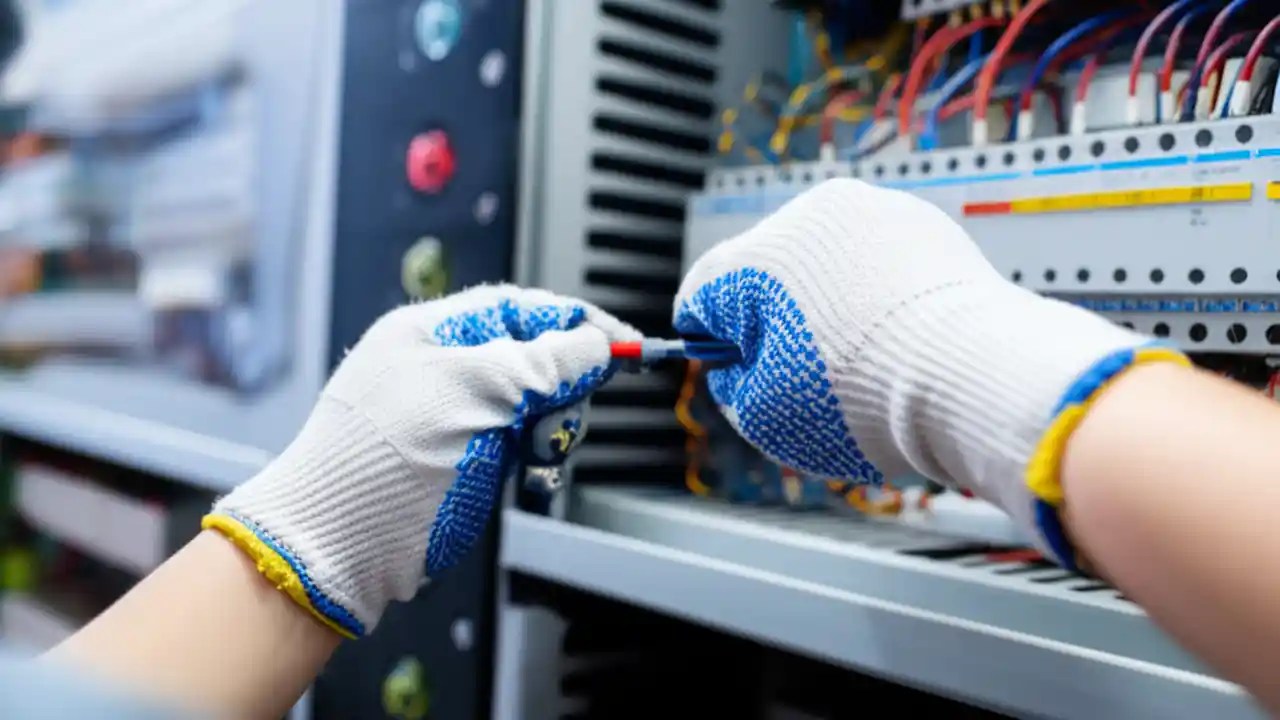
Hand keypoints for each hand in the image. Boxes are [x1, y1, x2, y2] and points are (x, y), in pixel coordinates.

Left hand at [204, 285, 638, 636]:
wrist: (334, 547)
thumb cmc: (383, 460)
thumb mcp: (476, 391)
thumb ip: (544, 363)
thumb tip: (596, 346)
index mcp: (433, 332)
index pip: (523, 309)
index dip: (577, 324)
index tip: (624, 347)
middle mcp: (441, 371)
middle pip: (534, 359)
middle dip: (562, 386)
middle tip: (561, 416)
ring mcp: (450, 421)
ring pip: (532, 408)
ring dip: (549, 430)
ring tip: (534, 455)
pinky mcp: (459, 466)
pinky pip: (517, 449)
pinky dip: (534, 462)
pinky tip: (529, 478)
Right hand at [674, 179, 1180, 559]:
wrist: (975, 378)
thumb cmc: (865, 403)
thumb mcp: (763, 416)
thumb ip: (731, 381)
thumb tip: (737, 362)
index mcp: (756, 259)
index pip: (703, 295)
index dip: (713, 343)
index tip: (736, 371)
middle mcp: (809, 216)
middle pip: (762, 273)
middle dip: (773, 321)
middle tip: (807, 377)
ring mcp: (872, 211)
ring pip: (821, 263)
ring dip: (825, 305)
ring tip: (861, 360)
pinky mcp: (923, 222)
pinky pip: (874, 258)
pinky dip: (875, 293)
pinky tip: (895, 337)